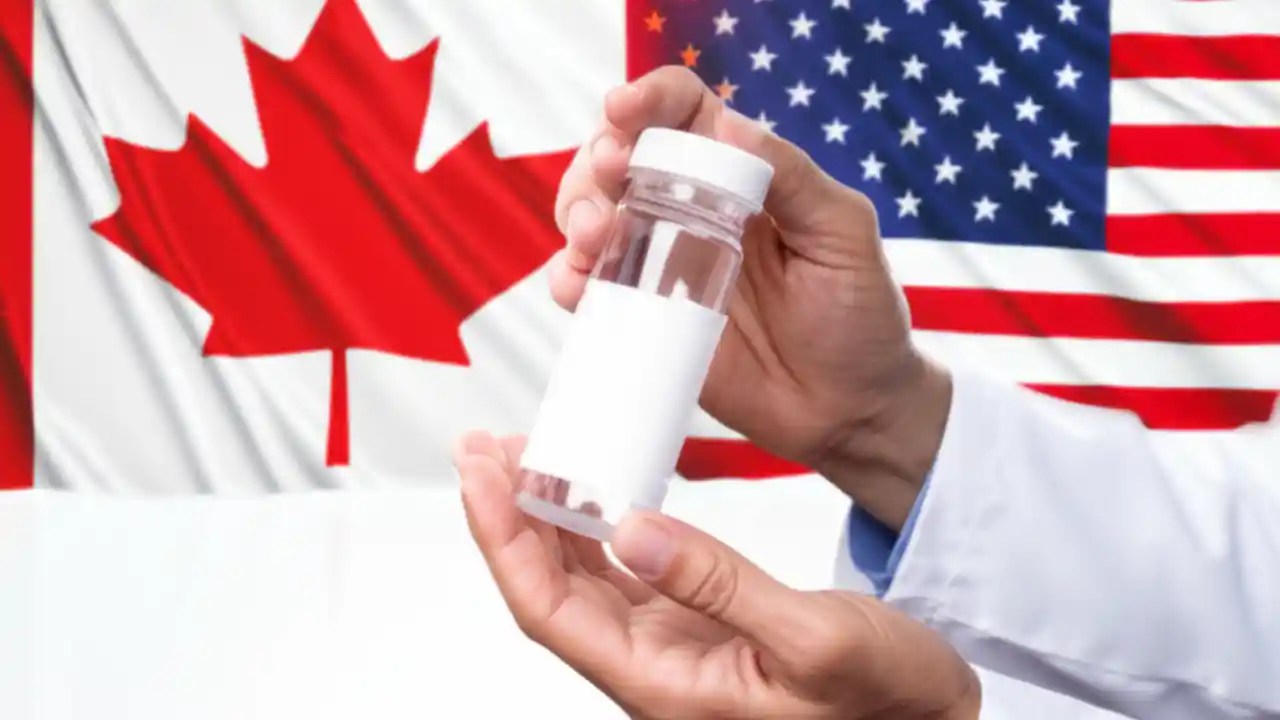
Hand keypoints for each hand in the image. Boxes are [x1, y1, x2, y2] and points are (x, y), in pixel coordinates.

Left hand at [456, 432, 979, 719]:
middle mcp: (655, 671)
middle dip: (507, 517)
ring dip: (544, 518)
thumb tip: (632, 531)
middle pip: (550, 591)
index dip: (503, 540)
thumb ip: (719, 584)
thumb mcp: (814, 638)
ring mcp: (673, 648)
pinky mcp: (697, 626)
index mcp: (666, 686)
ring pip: (581, 580)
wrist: (931, 717)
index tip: (481, 474)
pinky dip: (595, 527)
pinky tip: (588, 491)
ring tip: (523, 456)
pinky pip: (623, 574)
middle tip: (485, 448)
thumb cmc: (889, 701)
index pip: (548, 610)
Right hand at [550, 67, 950, 528]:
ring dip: (577, 213)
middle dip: (596, 160)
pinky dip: (569, 280)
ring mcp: (661, 267)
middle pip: (619, 160)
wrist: (849, 409)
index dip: (647, 100)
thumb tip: (729, 122)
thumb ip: (792, 179)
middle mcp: (690, 212)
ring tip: (594, 238)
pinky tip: (577, 285)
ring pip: (593, 218)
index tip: (624, 110)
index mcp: (739, 176)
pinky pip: (591, 291)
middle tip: (609, 177)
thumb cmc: (858, 314)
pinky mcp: (645, 320)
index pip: (682, 115)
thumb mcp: (842, 233)